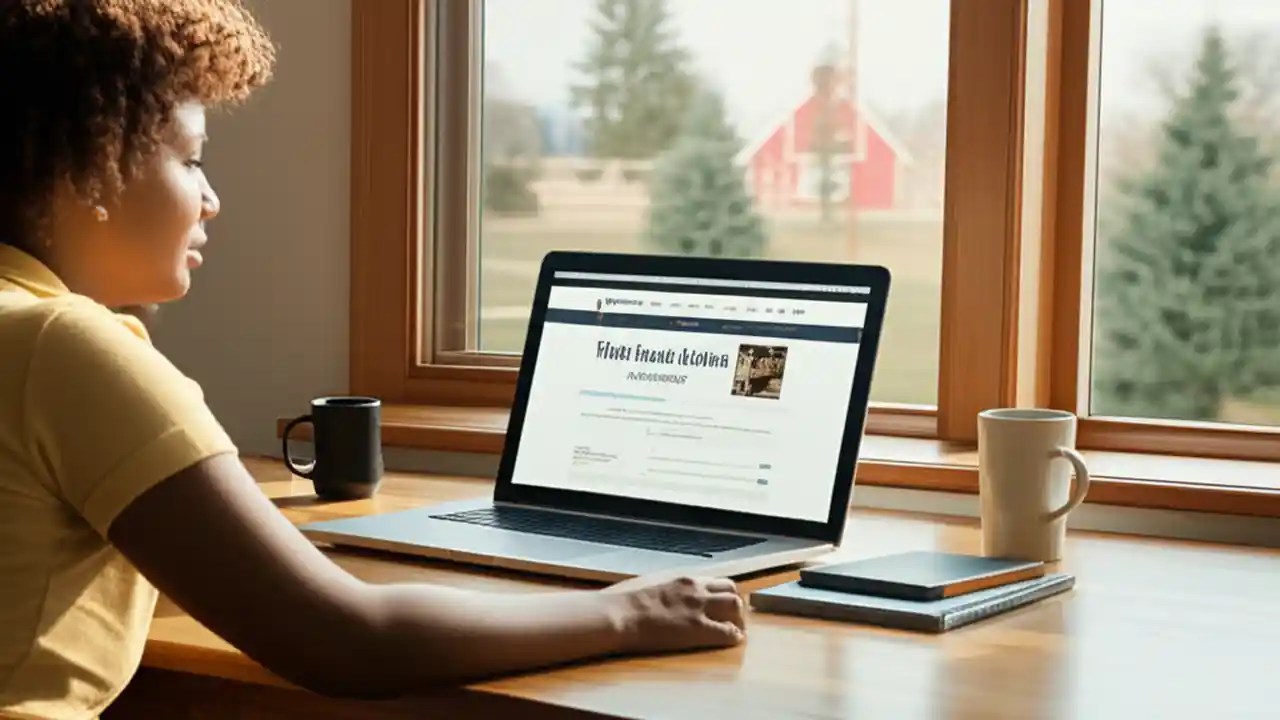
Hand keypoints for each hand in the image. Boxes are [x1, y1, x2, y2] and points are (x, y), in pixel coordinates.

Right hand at [605, 575, 745, 653]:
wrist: (621, 615)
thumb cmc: (628, 605)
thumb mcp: (655, 590)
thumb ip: (672, 593)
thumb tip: (673, 601)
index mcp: (685, 580)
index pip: (719, 582)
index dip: (726, 596)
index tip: (724, 608)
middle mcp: (697, 590)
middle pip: (732, 592)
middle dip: (736, 607)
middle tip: (733, 622)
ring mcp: (699, 608)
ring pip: (736, 606)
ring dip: (738, 620)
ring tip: (733, 632)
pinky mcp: (699, 629)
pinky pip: (729, 632)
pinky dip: (733, 637)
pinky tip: (728, 642)